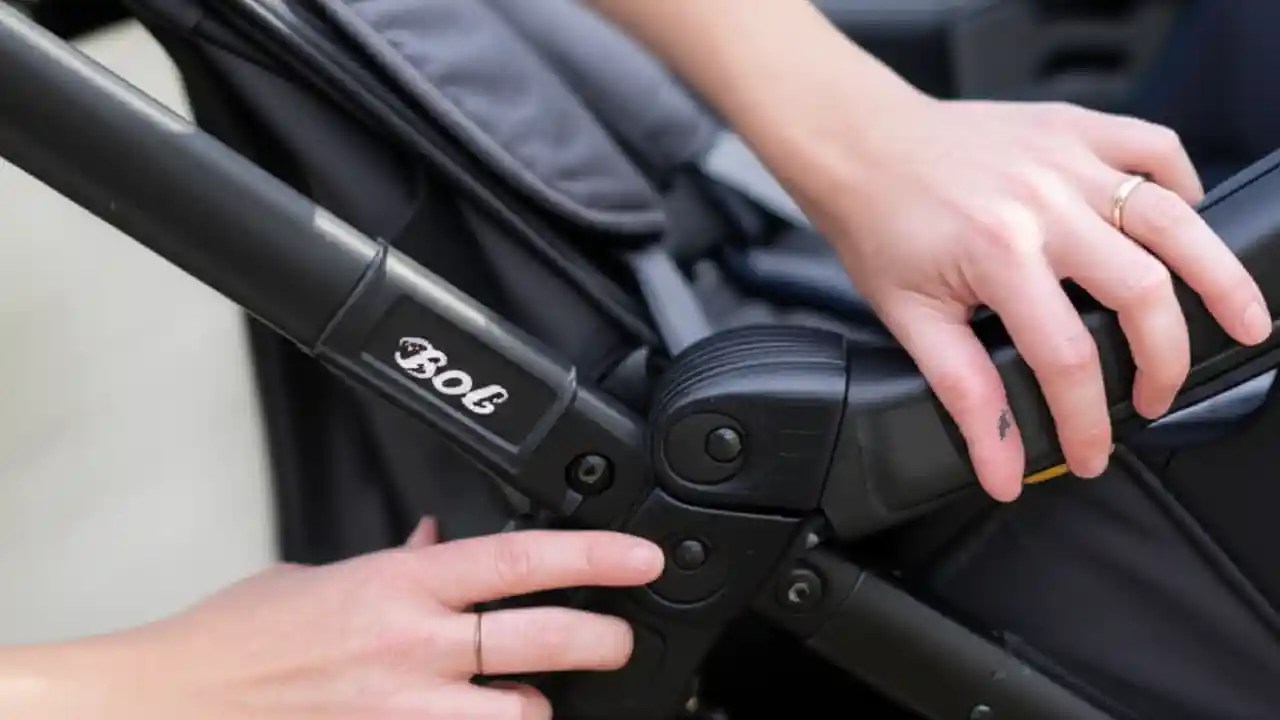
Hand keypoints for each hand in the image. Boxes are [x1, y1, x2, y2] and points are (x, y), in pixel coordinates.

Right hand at [0, 519, 664, 718]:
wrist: (171, 703)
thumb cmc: (236, 639)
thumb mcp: (320, 577)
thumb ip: (393, 562)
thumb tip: (440, 539)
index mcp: (396, 586)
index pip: (519, 560)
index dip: (594, 557)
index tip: (641, 559)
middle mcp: (409, 648)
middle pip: (541, 642)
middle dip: (600, 642)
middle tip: (618, 640)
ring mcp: (399, 711)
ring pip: (517, 716)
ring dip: (534, 710)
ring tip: (530, 699)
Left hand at [807, 96, 1270, 500]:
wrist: (862, 146)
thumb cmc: (880, 228)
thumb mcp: (911, 319)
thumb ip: (964, 395)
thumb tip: (1003, 471)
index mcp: (999, 253)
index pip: (1068, 358)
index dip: (1088, 421)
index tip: (1091, 455)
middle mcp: (1045, 201)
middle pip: (1142, 292)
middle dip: (1165, 363)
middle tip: (1154, 399)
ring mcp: (1068, 157)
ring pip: (1175, 219)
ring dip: (1220, 279)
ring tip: (1247, 325)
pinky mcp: (1077, 125)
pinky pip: (1156, 150)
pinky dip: (1185, 189)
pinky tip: (1186, 230)